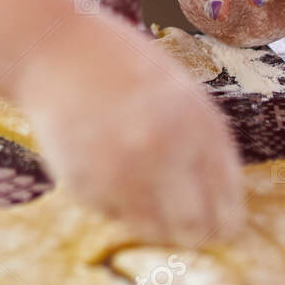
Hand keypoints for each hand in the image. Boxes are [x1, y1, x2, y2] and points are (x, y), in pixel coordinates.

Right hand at [15, 14, 244, 242]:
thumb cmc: (126, 67)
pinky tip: (105, 164)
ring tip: (142, 186)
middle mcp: (165, 152)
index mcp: (200, 127)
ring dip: (153, 221)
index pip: (227, 210)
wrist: (57, 50)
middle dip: (192, 234)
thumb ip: (206, 146)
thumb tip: (223, 209)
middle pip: (193, 230)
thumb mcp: (184, 94)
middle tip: (185, 229)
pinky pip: (112, 215)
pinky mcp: (84, 183)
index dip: (224, 225)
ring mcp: (122, 170)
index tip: (218, 228)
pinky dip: (115, 202)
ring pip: (152, 232)